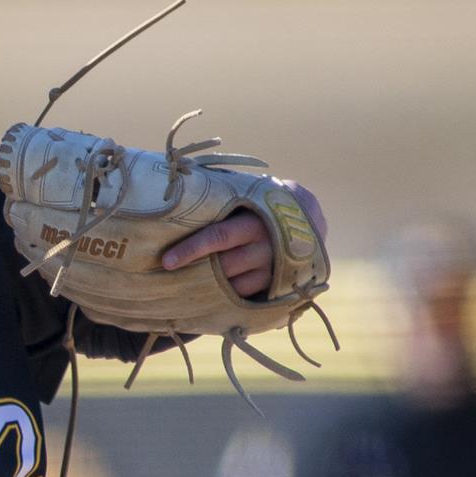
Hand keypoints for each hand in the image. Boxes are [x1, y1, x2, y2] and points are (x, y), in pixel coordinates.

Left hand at [160, 183, 327, 296]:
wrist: (309, 219)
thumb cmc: (262, 204)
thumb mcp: (248, 195)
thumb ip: (222, 195)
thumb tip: (181, 180)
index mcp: (254, 222)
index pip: (218, 236)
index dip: (191, 249)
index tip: (166, 260)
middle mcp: (265, 247)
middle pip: (222, 265)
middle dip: (194, 271)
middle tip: (167, 276)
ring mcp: (272, 269)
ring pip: (230, 284)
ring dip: (206, 285)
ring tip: (184, 283)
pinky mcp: (276, 286)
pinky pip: (242, 296)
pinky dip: (223, 295)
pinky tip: (208, 291)